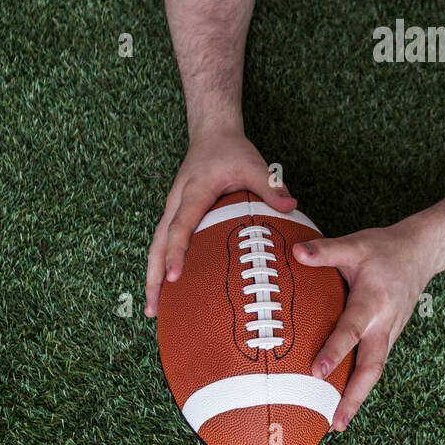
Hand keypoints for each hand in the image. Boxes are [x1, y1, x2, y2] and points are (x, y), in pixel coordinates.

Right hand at [145, 127, 295, 316]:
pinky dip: (160, 266)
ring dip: (153, 276)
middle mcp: (176, 203)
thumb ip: (272, 187)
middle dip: (155, 276)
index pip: (182, 226)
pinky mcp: (174, 215)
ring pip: (156, 246)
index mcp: (193, 192)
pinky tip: (165, 290)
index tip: (175, 277)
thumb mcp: (255, 165)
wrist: (211, 134)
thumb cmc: (232, 151)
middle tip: (154, 308)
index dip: (177, 252)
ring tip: (153, 309)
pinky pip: (163, 243)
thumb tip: (292, 206)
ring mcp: (171, 210)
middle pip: (158, 244)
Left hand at [292, 222, 432, 431]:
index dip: (334, 351)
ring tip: (337, 423)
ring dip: (358, 398)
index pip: (351, 331)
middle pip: (371, 368)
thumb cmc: (384, 250)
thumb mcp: (355, 245)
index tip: (316, 372)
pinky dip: (361, 385)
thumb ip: (326, 251)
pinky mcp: (389, 338)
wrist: (420, 254)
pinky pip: (374, 364)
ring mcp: (389, 334)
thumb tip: (295, 251)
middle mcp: (384, 324)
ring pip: (374, 371)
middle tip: (336, 422)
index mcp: (373, 302)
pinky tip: (345, 400)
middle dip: (354, 397)